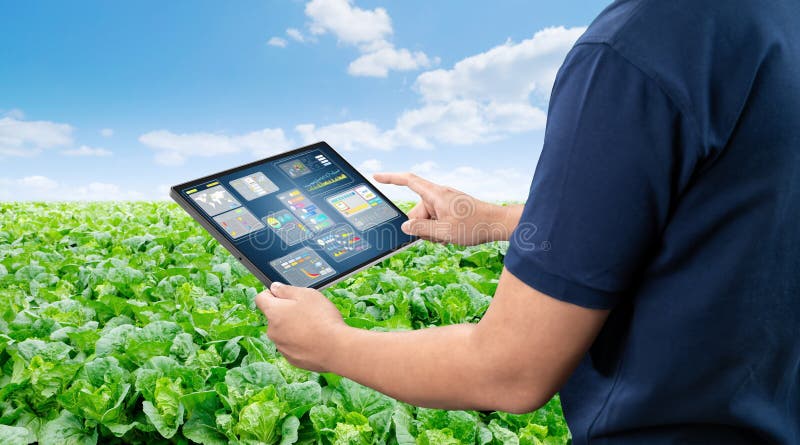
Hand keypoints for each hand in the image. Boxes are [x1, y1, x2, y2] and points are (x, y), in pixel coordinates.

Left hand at [254, 282, 347, 371]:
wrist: (336, 348)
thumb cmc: (322, 319)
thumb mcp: (306, 294)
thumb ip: (286, 290)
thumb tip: (274, 287)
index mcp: (274, 313)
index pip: (261, 298)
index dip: (271, 293)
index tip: (284, 294)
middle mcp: (272, 331)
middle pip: (274, 317)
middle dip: (286, 312)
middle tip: (306, 310)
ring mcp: (281, 347)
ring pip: (284, 332)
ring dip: (294, 328)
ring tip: (314, 326)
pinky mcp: (292, 359)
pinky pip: (293, 346)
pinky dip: (301, 342)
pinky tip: (315, 339)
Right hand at [373, 172, 521, 245]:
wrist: (498, 224)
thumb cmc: (475, 226)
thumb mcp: (444, 232)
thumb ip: (421, 229)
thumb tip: (406, 226)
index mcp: (435, 194)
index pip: (408, 181)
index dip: (390, 178)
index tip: (376, 177)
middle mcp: (439, 195)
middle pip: (416, 211)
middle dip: (422, 227)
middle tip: (438, 237)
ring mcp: (445, 202)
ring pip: (426, 218)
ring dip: (432, 231)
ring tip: (448, 237)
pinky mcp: (451, 209)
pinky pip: (436, 219)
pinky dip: (439, 229)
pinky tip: (451, 236)